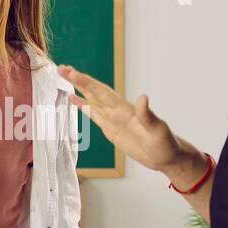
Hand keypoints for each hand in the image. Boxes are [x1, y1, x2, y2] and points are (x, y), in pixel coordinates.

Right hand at [56, 65, 182, 172]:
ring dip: (79, 89)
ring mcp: (114, 119)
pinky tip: (74, 100)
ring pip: (92, 100)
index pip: (101, 92)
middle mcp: (117, 111)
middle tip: (60, 68)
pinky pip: (94, 115)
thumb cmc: (165, 144)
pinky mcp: (112, 130)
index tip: (71, 72)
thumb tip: (143, 98)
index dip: (86, 82)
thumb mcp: (157, 130)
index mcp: (126, 109)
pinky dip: (83, 106)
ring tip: (64, 76)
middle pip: (94, 92)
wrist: (167, 158)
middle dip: (78, 80)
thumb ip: (147, 115)